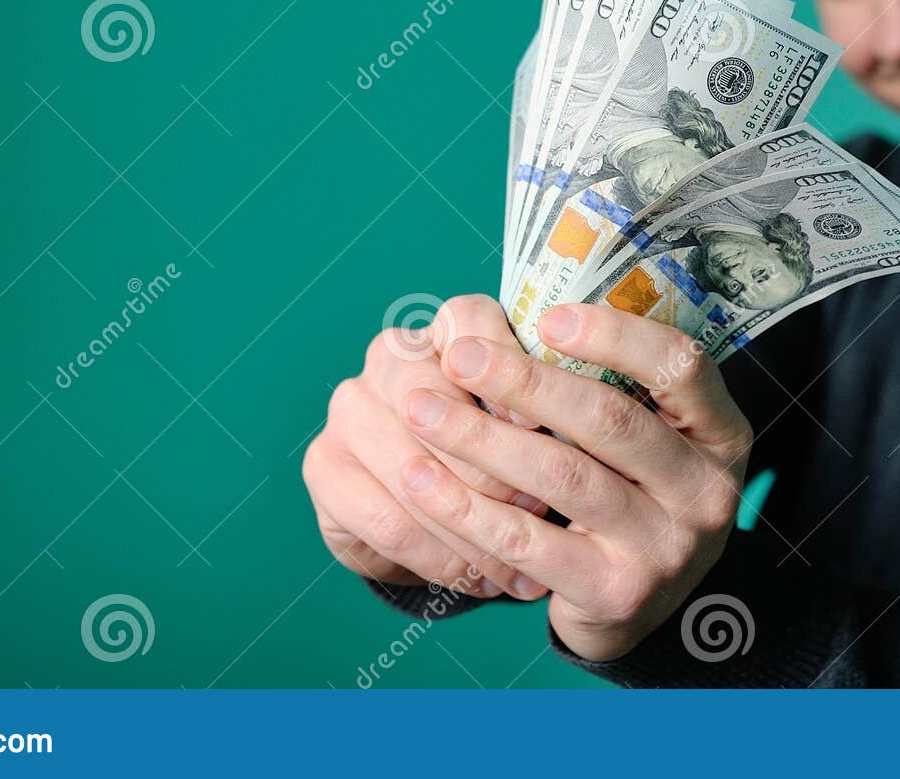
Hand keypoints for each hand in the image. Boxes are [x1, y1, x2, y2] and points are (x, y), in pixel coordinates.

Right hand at [301, 296, 549, 599]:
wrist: (431, 520)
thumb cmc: (501, 464)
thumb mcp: (532, 435)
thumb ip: (543, 419)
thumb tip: (575, 433)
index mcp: (445, 331)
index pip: (468, 322)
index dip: (505, 369)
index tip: (539, 422)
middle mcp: (390, 357)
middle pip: (434, 399)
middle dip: (492, 463)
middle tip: (539, 508)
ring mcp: (350, 407)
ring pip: (413, 470)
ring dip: (471, 522)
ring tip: (519, 559)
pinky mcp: (324, 465)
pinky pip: (388, 520)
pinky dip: (441, 557)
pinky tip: (477, 578)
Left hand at [396, 303, 752, 660]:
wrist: (639, 606)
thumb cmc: (630, 490)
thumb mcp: (648, 436)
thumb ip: (606, 383)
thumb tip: (508, 320)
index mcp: (720, 432)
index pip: (681, 367)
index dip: (615, 336)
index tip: (547, 317)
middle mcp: (705, 490)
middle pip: (609, 420)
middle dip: (524, 380)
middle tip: (459, 356)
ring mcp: (664, 547)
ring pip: (561, 476)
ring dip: (481, 437)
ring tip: (421, 409)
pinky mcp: (615, 593)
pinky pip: (527, 541)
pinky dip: (466, 507)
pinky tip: (421, 479)